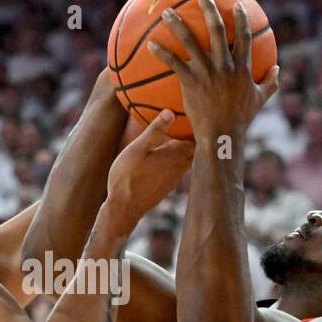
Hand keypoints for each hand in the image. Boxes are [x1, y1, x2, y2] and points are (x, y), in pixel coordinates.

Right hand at [104, 108, 193, 229]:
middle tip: (188, 126)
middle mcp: (178, 168)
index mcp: (174, 155)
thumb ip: (154, 131)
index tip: (195, 119)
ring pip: (185, 162)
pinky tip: (163, 160)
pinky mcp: (166, 188)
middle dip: (193, 140)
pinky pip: (176, 171)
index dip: (197, 130)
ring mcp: (173, 180)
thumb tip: (171, 112)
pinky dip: (175, 162)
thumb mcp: (137, 149)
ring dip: (183, 152)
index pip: (196, 140)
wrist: (124, 209)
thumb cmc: (127, 176)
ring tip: (175, 140)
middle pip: (193, 151)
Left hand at [147, 0, 278, 143]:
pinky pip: (174, 63)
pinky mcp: (191, 82)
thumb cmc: (240, 120)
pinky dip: (162, 53)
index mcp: (242, 68)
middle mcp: (225, 66)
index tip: (237, 5)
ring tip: (167, 12)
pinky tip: (151, 44)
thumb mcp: (260, 100)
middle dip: (210, 11)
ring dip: (178, 25)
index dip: (241, 19)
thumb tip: (279, 69)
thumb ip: (270, 83)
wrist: (222, 136)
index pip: (244, 37)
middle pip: (218, 31)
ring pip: (191, 42)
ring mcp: (207, 73)